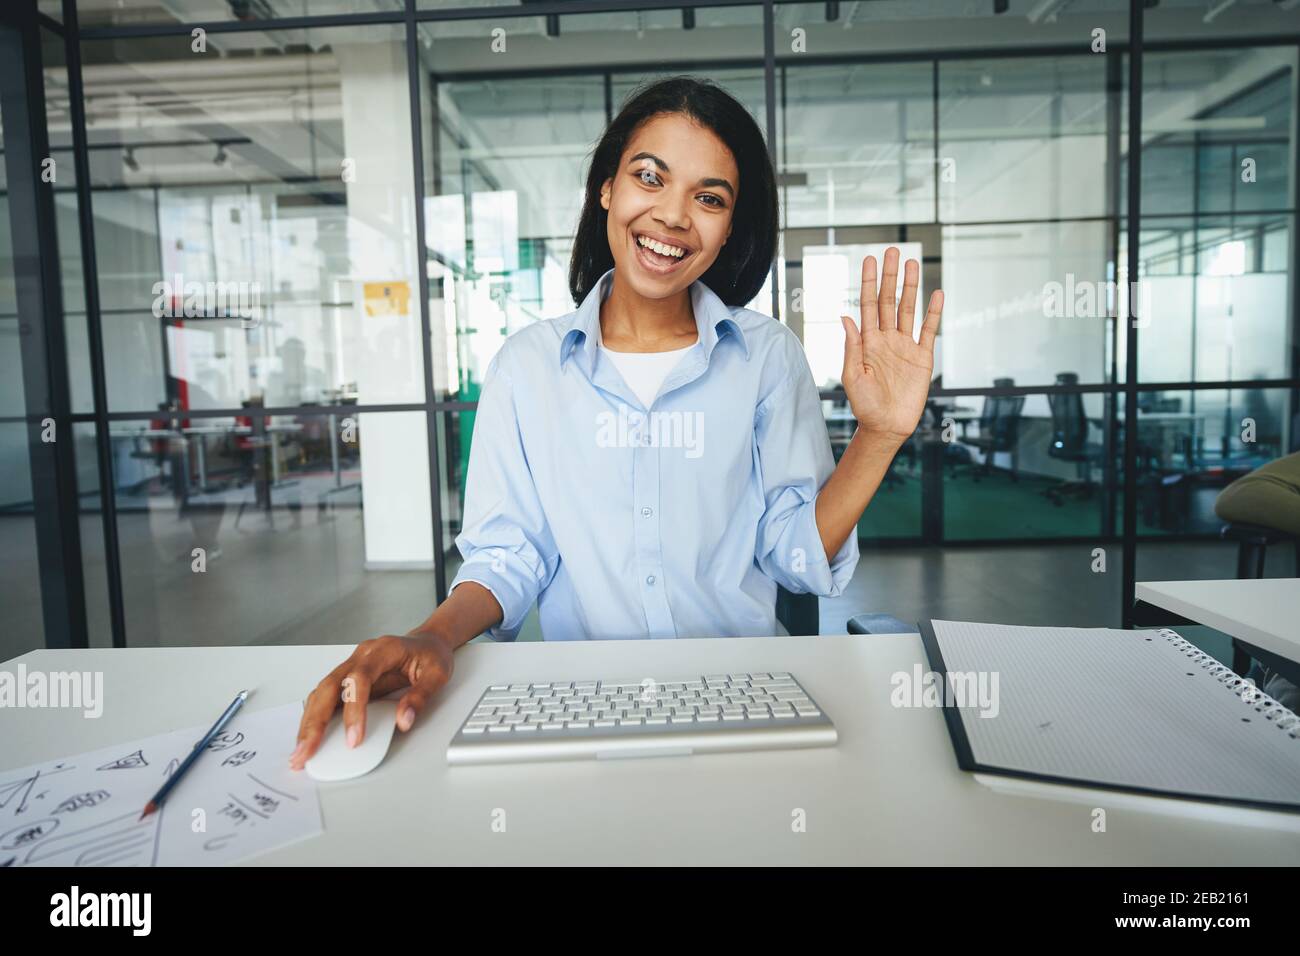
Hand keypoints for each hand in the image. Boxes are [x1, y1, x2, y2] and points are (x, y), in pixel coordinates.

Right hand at [289, 632, 453, 769]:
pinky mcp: (347, 678)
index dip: (354, 710)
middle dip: (316, 721)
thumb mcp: (438, 674)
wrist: (428, 641)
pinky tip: (309, 737)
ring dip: (309, 722)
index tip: (353, 739)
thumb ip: (420, 697)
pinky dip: (314, 718)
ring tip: (301, 751)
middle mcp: (361, 656)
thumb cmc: (431, 655)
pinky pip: (325, 696)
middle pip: (330, 685)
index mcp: (383, 650)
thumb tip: (403, 721)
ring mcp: (351, 665)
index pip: (359, 679)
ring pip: (321, 692)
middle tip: (307, 750)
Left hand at [839, 247, 942, 443]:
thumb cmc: (864, 405)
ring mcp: (905, 346)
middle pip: (888, 300)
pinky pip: (929, 330)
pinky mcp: (923, 357)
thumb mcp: (852, 376)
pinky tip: (936, 293)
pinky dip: (934, 312)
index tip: (869, 260)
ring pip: (908, 309)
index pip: (867, 305)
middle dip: (889, 276)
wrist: (886, 427)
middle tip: (892, 250)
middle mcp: (886, 339)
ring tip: (911, 263)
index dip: (868, 282)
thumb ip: (852, 346)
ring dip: (910, 286)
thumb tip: (846, 317)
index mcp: (867, 341)